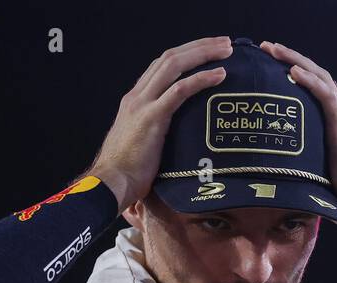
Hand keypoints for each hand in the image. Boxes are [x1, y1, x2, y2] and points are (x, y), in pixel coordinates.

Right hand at [86, 36, 232, 209]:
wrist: (110, 184)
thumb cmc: (126, 174)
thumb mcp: (142, 145)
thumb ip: (156, 133)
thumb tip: (177, 140)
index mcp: (134, 101)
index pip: (160, 66)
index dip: (185, 55)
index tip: (207, 52)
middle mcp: (137, 97)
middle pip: (169, 58)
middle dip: (199, 47)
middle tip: (224, 43)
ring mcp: (143, 105)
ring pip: (174, 65)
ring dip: (203, 54)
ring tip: (227, 50)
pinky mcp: (152, 118)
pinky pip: (180, 90)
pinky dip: (202, 79)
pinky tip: (220, 74)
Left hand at [259, 41, 336, 244]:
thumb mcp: (311, 171)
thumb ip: (297, 162)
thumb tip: (268, 170)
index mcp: (330, 123)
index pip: (311, 88)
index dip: (292, 73)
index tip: (270, 63)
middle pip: (314, 76)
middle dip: (290, 58)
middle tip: (267, 47)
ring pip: (319, 78)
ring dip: (296, 61)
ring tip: (275, 50)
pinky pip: (325, 96)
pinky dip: (309, 81)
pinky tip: (293, 72)